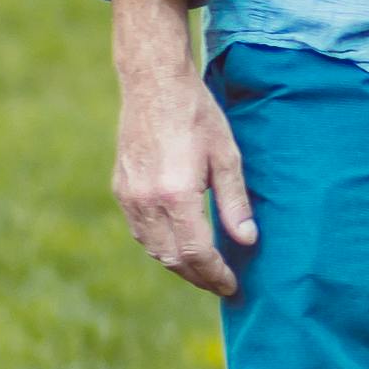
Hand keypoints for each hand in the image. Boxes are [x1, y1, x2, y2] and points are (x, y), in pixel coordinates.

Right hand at [114, 71, 251, 295]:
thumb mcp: (227, 156)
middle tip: (221, 283)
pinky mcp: (120, 188)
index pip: (197, 253)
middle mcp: (147, 201)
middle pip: (172, 258)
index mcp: (175, 195)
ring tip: (204, 269)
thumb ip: (236, 202)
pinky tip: (179, 244)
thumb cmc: (197, 114)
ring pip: (153, 248)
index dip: (215, 274)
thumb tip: (248, 240)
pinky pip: (140, 231)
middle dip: (198, 276)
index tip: (232, 285)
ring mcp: (129, 197)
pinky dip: (160, 245)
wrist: (153, 84)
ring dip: (178, 264)